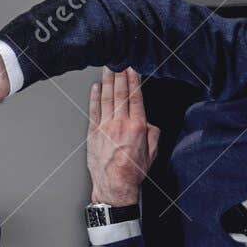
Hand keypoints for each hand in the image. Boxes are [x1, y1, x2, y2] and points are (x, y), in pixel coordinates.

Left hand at [87, 68, 159, 206]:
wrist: (114, 185)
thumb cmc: (133, 171)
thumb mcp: (152, 151)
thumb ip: (152, 132)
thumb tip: (148, 121)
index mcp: (138, 127)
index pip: (135, 97)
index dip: (133, 81)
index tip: (132, 69)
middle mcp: (120, 124)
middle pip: (120, 94)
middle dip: (119, 75)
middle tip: (118, 60)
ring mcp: (105, 127)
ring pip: (106, 99)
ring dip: (106, 81)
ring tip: (107, 68)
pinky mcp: (93, 133)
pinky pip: (94, 110)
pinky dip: (94, 97)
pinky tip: (95, 87)